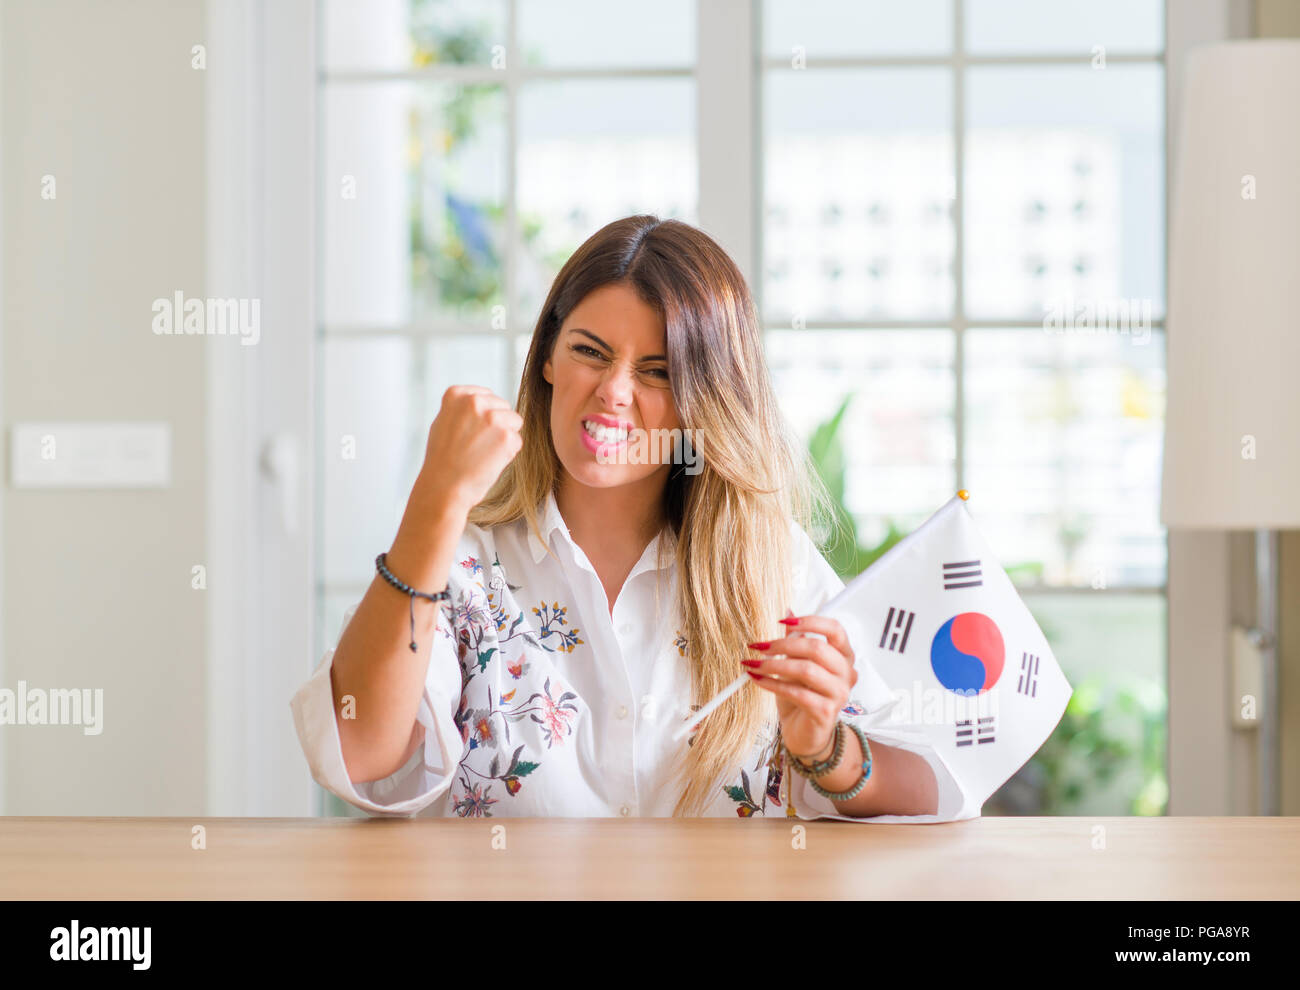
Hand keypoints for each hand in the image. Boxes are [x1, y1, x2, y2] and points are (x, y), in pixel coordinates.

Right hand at [417, 385, 523, 514]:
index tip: (469, 433)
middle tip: (476, 446)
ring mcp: (492, 418)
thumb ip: (462, 408)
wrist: (443, 487)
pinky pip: (517, 441)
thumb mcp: (443, 422)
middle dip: (496, 425)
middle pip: (503, 407)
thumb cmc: (442, 459)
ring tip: (482, 453)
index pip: (487, 396)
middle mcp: (475, 401)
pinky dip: (507, 453)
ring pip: (514, 422)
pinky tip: (488, 462)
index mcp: (457, 394)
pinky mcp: (506, 436)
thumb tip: (483, 400)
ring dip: (504, 437)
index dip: (482, 417)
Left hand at [743, 614, 857, 761]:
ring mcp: (839, 694)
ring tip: (754, 664)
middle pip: (817, 648)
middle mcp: (846, 673)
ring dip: (774, 664)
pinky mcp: (826, 712)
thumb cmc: (802, 696)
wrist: (804, 734)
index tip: (783, 621)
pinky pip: (796, 692)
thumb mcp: (796, 663)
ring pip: (806, 670)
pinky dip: (772, 684)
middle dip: (782, 644)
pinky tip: (758, 680)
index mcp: (843, 656)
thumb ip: (796, 639)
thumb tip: (788, 610)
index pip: (835, 629)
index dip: (810, 621)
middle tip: (759, 646)